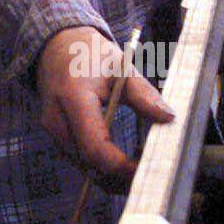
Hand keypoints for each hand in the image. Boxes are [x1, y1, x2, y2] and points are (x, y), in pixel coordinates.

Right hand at [37, 25, 173, 186]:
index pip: (94, 147)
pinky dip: (104, 168)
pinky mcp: (57, 138)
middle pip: (89, 164)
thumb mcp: (121, 67)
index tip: (146, 167)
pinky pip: (81, 161)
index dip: (121, 165)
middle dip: (120, 177)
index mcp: (72, 98)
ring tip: (143, 169)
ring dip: (113, 176)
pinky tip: (127, 163)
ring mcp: (53, 132)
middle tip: (152, 174)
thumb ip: (144, 94)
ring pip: (85, 168)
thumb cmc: (91, 54)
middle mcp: (56, 120)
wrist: (57, 47)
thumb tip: (169, 117)